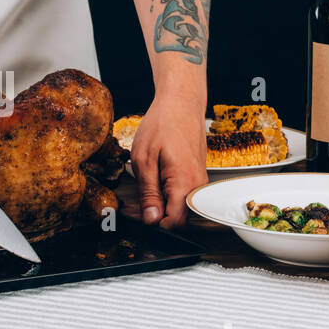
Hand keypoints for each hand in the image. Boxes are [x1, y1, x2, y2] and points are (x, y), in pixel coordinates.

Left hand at [129, 96, 206, 229]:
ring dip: (158, 207)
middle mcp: (197, 187)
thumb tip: (151, 220)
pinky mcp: (195, 177)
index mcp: (185, 183)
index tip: (133, 216)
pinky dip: (165, 196)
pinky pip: (181, 196)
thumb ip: (148, 193)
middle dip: (153, 218)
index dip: (152, 225)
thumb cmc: (163, 124)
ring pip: (179, 208)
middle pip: (177, 219)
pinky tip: (150, 186)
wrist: (181, 103)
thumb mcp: (144, 159)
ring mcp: (198, 182)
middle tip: (130, 208)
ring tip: (136, 198)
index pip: (173, 223)